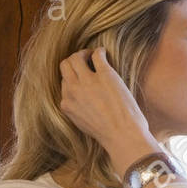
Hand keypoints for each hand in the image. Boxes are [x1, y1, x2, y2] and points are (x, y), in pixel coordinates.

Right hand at [58, 47, 158, 175]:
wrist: (123, 136)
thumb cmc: (109, 134)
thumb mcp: (84, 124)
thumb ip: (78, 111)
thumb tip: (82, 102)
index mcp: (66, 104)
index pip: (63, 83)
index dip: (73, 78)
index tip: (82, 77)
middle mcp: (73, 91)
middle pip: (65, 66)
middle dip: (73, 61)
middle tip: (84, 60)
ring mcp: (88, 81)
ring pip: (75, 57)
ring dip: (83, 53)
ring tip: (92, 55)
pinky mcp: (105, 74)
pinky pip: (96, 55)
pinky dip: (99, 52)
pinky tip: (104, 53)